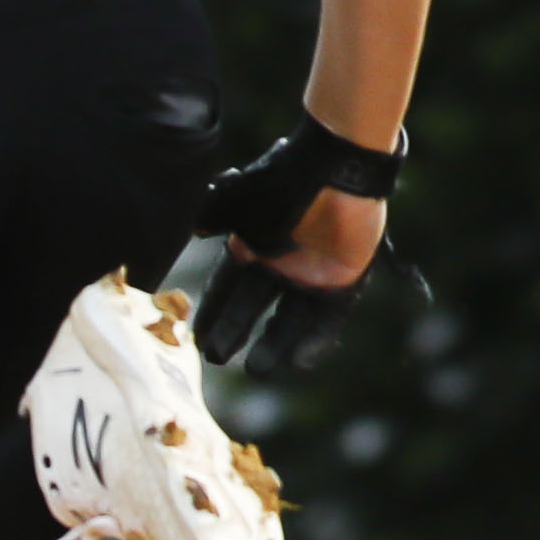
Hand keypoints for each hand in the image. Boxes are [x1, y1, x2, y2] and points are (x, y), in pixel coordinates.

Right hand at [190, 126, 397, 377]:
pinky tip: (298, 362)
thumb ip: (214, 217)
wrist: (335, 169)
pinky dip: (316, 341)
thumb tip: (194, 231)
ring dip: (273, 346)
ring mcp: (313, 273)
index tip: (196, 336)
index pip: (227, 286)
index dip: (213, 311)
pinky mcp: (345, 279)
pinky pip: (329, 319)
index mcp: (253, 245)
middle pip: (253, 307)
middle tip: (215, 359)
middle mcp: (280, 263)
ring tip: (256, 371)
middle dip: (234, 333)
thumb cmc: (282, 182)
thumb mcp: (237, 201)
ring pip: (290, 320)